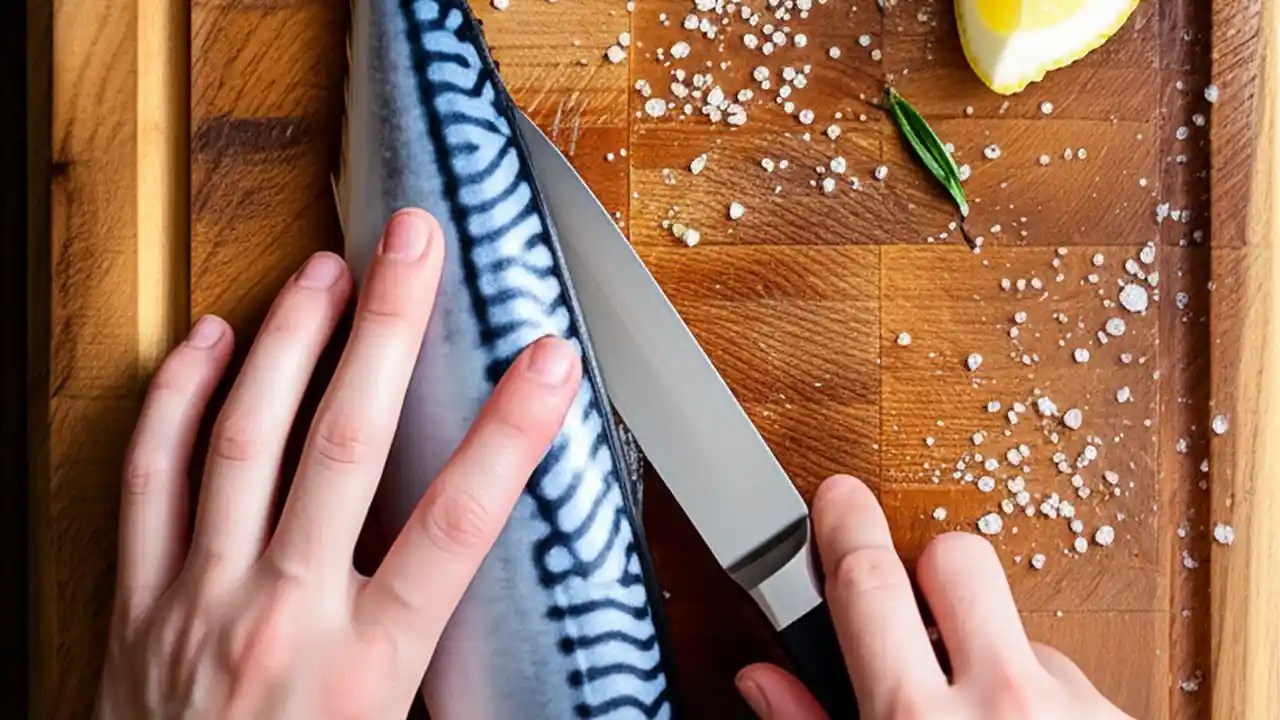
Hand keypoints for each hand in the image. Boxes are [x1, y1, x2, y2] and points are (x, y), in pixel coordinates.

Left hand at [96, 209, 583, 717]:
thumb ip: (446, 682)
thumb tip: (506, 640)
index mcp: (365, 667)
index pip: (456, 526)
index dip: (510, 434)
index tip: (547, 363)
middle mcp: (282, 616)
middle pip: (346, 445)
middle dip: (390, 330)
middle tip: (415, 246)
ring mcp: (198, 601)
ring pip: (242, 442)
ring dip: (289, 342)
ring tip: (326, 271)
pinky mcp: (135, 605)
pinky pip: (148, 481)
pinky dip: (176, 401)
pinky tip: (208, 341)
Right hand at [735, 475, 1131, 719]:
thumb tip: (763, 682)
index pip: (868, 584)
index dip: (841, 526)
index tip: (833, 499)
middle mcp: (1003, 704)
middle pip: (958, 560)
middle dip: (925, 567)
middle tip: (910, 612)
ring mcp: (1070, 708)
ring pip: (1019, 629)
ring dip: (988, 652)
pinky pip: (1069, 680)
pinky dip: (1040, 701)